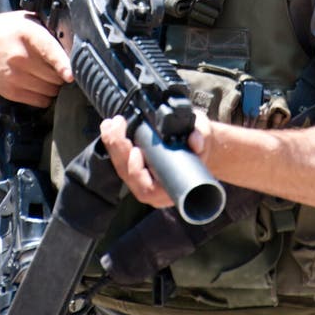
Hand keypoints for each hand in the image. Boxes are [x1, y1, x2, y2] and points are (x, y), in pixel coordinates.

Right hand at [0, 9, 72, 107]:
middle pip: (55, 75)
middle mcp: (20, 56)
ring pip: (51, 90)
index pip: (49, 51)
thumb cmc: (3, 32)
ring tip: (47, 74)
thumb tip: (71, 38)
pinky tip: (40, 85)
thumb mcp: (24, 19)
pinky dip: (46, 96)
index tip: (71, 74)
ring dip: (55, 85)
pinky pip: (40, 101)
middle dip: (62, 73)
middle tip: (58, 67)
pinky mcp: (11, 91)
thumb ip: (46, 26)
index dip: (62, 65)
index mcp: (27, 33)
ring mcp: (15, 76)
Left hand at [99, 111, 214, 209]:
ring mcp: (143, 180)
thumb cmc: (200, 145)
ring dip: (112, 145)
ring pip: (121, 168)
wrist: (199, 147)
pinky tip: (110, 127)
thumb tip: (195, 142)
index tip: (137, 151)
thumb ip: (201, 137)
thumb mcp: (205, 135)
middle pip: (128, 175)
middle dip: (119, 150)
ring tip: (110, 124)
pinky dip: (114, 144)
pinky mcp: (136, 169)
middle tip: (116, 127)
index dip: (137, 172)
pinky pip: (121, 161)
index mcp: (171, 188)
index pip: (147, 188)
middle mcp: (155, 189)